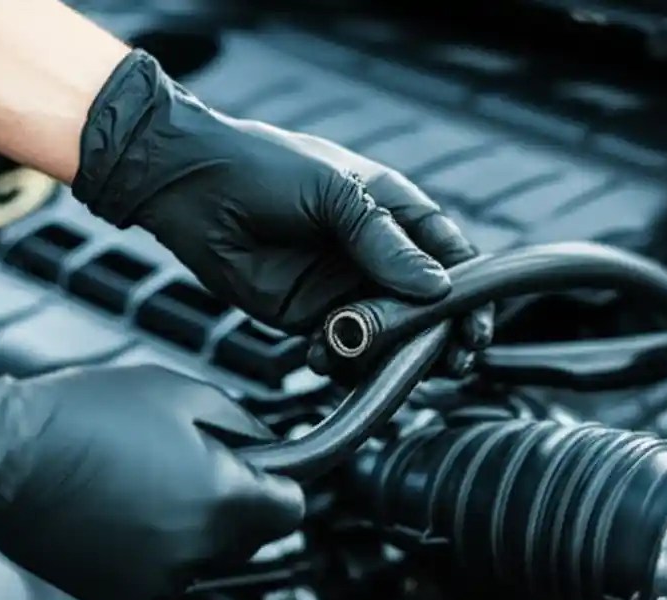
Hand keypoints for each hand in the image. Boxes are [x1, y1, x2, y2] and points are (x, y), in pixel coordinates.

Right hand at [0, 364, 303, 599]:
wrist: (6, 456)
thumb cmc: (84, 417)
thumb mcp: (179, 393)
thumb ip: (240, 422)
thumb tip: (267, 442)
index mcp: (222, 499)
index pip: (290, 508)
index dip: (278, 483)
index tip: (263, 472)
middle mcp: (196, 549)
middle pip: (249, 536)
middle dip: (232, 504)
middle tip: (189, 465)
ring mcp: (158, 580)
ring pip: (202, 559)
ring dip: (189, 529)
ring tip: (144, 486)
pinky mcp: (120, 599)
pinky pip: (158, 577)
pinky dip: (149, 553)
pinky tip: (118, 515)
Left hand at [72, 49, 491, 375]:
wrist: (191, 189)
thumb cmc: (264, 169)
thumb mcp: (335, 194)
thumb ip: (384, 241)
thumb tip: (438, 288)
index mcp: (394, 212)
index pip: (452, 259)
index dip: (470, 295)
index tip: (475, 329)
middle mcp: (376, 255)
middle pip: (428, 308)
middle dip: (438, 338)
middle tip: (445, 363)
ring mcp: (345, 289)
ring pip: (389, 337)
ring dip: (388, 356)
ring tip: (372, 356)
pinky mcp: (310, 318)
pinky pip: (342, 353)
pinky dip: (341, 363)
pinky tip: (323, 354)